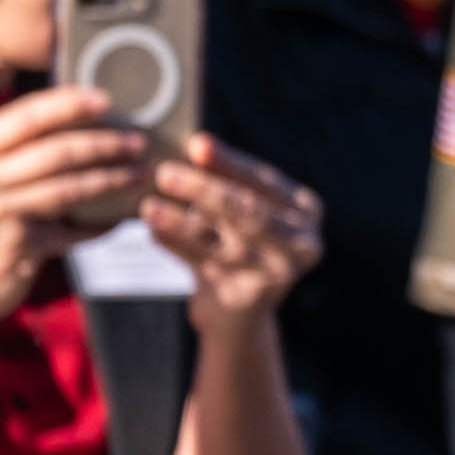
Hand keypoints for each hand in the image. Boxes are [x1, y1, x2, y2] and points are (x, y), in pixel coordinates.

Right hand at [0, 84, 146, 326]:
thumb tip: (74, 115)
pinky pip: (74, 230)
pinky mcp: (19, 247)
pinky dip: (102, 224)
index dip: (68, 104)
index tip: (106, 99)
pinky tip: (123, 217)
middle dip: (103, 144)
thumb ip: (9, 150)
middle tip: (137, 141)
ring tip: (141, 172)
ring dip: (112, 179)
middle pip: (54, 152)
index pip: (24, 116)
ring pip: (69, 189)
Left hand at [139, 134, 323, 332]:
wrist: (239, 310)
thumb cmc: (238, 240)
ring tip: (148, 207)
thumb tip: (197, 146)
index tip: (195, 144)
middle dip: (203, 190)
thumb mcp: (238, 206)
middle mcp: (302, 243)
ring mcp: (278, 275)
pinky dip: (178, 249)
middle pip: (247, 212)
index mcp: (306, 210)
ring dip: (181, 223)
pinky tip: (154, 234)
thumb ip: (223, 177)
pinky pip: (206, 268)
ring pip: (223, 243)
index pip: (264, 179)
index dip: (229, 162)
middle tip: (164, 173)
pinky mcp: (249, 300)